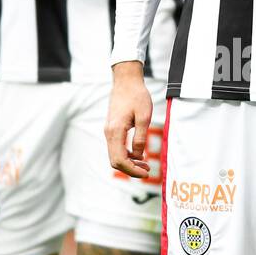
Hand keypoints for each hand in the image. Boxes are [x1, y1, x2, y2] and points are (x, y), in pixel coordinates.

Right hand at [105, 61, 152, 177]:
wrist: (126, 81)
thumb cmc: (137, 96)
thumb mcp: (144, 117)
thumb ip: (140, 137)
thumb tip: (137, 155)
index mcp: (115, 131)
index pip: (119, 160)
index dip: (132, 170)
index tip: (146, 173)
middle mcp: (108, 133)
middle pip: (115, 161)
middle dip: (131, 169)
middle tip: (147, 171)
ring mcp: (108, 131)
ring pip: (115, 155)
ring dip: (129, 162)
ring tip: (145, 164)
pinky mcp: (111, 128)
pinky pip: (116, 147)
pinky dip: (126, 155)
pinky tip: (138, 154)